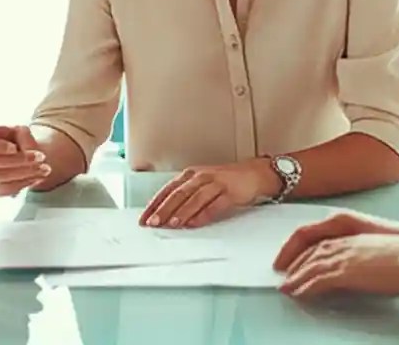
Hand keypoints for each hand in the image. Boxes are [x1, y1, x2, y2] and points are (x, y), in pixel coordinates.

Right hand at [0, 125, 49, 196]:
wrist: (27, 157)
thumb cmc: (19, 142)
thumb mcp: (21, 132)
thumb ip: (18, 133)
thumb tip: (12, 134)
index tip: (15, 148)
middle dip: (18, 160)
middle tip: (39, 157)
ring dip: (24, 173)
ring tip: (43, 168)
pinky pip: (5, 190)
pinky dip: (23, 183)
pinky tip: (36, 177)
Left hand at [139, 160, 277, 228]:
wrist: (255, 173)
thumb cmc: (227, 181)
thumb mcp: (203, 184)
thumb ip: (186, 196)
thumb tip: (166, 215)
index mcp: (191, 174)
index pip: (167, 190)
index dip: (154, 204)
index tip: (144, 218)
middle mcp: (201, 176)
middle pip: (178, 194)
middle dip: (163, 209)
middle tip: (153, 223)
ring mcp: (216, 183)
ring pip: (194, 198)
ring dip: (181, 212)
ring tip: (171, 224)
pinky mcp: (230, 191)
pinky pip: (214, 204)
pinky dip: (202, 215)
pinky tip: (194, 223)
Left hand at [279, 232, 398, 298]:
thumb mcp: (379, 249)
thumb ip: (364, 255)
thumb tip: (360, 268)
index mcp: (351, 235)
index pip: (318, 241)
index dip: (303, 251)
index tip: (295, 260)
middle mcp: (343, 243)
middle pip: (309, 252)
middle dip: (293, 263)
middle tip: (283, 275)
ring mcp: (343, 256)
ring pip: (310, 266)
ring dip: (295, 277)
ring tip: (285, 288)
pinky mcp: (345, 271)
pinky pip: (318, 279)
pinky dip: (305, 286)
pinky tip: (298, 292)